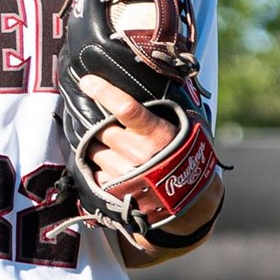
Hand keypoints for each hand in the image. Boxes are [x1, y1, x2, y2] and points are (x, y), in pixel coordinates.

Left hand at [78, 74, 178, 214]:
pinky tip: (109, 161)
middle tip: (99, 117)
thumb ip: (165, 107)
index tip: (88, 81)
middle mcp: (137, 154)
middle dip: (96, 121)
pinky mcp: (114, 190)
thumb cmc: (186, 156)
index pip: (125, 108)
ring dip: (95, 142)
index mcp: (157, 134)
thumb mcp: (183, 128)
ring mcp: (123, 174)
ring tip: (108, 142)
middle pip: (101, 128)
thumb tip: (150, 80)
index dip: (104, 92)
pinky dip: (97, 163)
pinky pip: (94, 170)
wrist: (192, 199)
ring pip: (93, 149)